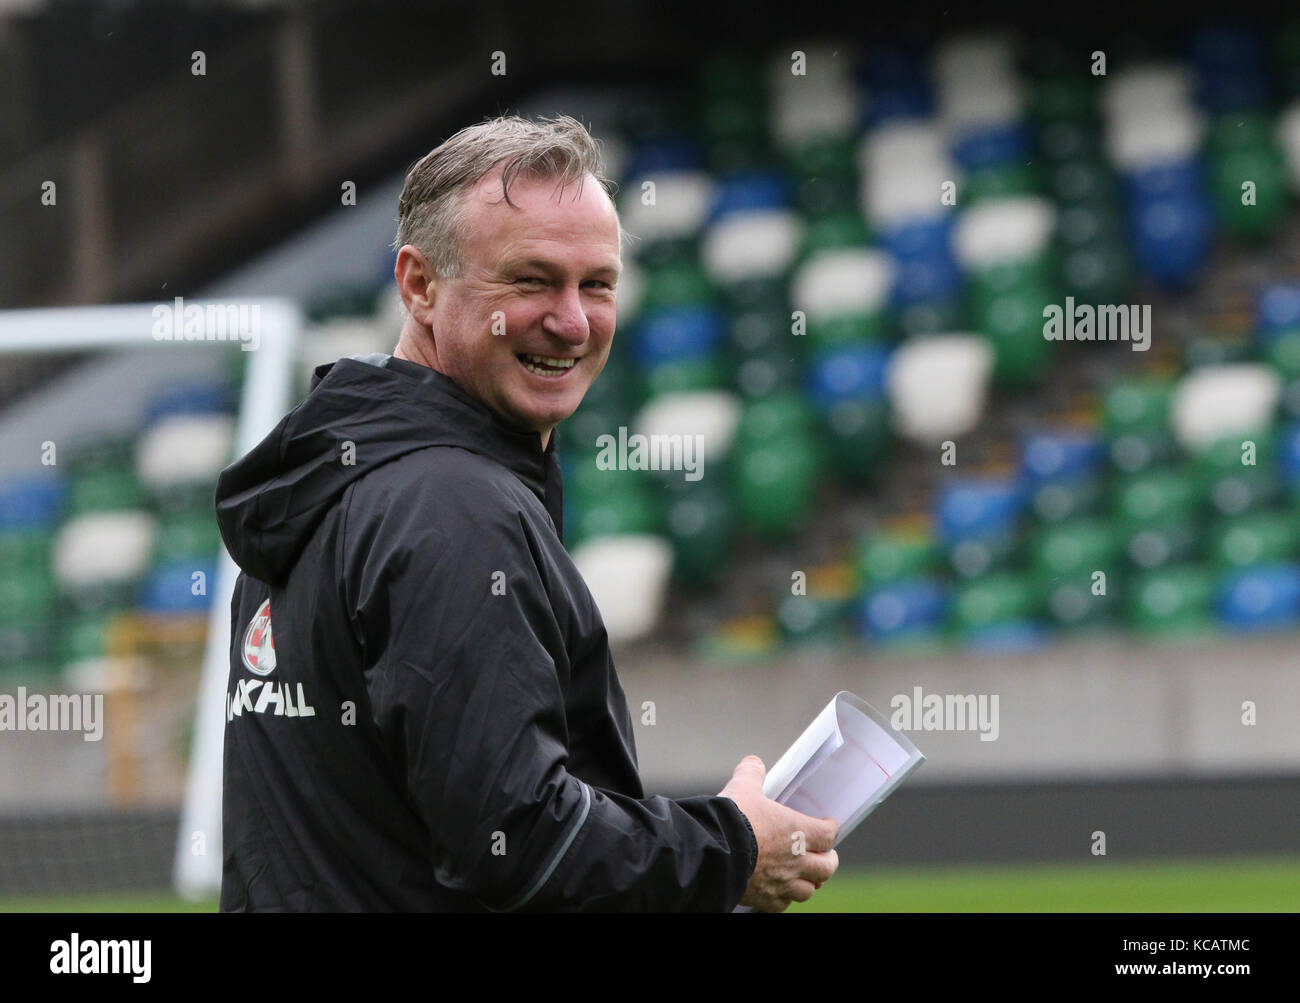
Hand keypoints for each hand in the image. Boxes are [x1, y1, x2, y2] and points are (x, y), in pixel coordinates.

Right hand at [718, 754, 838, 911]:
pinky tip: (777, 891)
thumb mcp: (743, 787)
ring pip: (808, 890)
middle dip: (827, 861)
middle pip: (827, 868)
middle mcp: (797, 861)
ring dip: (808, 882)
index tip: (829, 826)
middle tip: (823, 855)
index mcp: (798, 832)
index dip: (831, 829)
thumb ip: (752, 773)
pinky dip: (784, 898)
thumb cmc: (732, 819)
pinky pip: (783, 904)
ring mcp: (782, 884)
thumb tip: (753, 762)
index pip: (828, 834)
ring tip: (803, 876)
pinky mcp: (765, 899)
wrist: (711, 852)